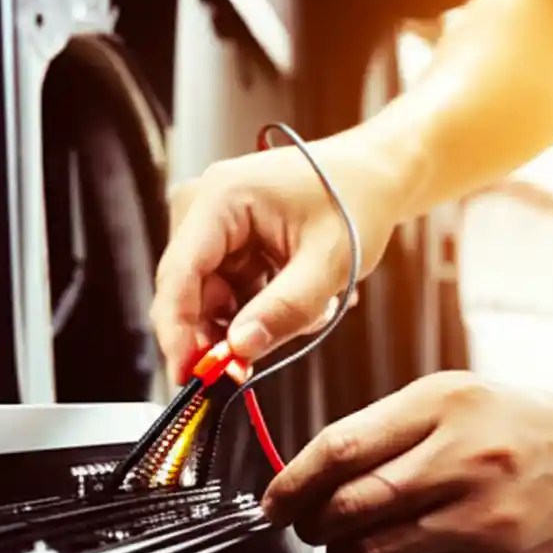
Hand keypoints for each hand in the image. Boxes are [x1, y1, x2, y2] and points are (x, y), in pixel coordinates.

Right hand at [151, 133, 406, 381]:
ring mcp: (211, 224)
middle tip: (257, 366)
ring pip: (209, 299)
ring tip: (308, 311)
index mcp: (220, 197)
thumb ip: (284, 309)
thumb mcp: (329, 262)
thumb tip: (239, 351)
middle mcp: (203, 206)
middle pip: (188, 292)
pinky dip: (258, 308)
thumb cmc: (357, 201)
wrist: (374, 174)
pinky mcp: (225, 241)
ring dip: (251, 321)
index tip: (190, 378)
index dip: (178, 332)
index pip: (179, 274)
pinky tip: (298, 298)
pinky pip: (226, 293)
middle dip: (223, 333)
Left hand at [261, 372, 552, 552]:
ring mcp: (488, 520)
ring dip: (347, 552)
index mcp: (446, 405)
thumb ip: (386, 427)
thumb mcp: (455, 396)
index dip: (292, 481)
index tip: (275, 499)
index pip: (341, 448)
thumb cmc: (529, 424)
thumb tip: (315, 472)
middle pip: (350, 506)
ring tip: (355, 538)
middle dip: (312, 522)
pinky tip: (414, 549)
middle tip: (307, 523)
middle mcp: (467, 460)